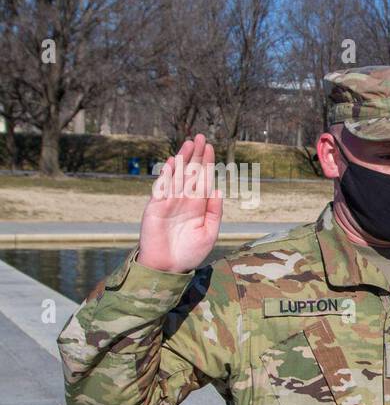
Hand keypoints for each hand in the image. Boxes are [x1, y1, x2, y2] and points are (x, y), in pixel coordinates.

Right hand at [138, 133, 221, 272]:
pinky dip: (167, 175)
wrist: (169, 267)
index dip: (207, 163)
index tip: (211, 147)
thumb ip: (214, 212)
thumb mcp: (209, 232)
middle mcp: (184, 199)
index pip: (203, 179)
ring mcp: (169, 202)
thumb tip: (218, 190)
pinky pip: (162, 188)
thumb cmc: (189, 252)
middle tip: (201, 136)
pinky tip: (172, 163)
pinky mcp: (155, 207)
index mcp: (198, 205)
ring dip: (183, 160)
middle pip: (191, 172)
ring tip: (189, 143)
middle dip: (196, 155)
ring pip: (177, 176)